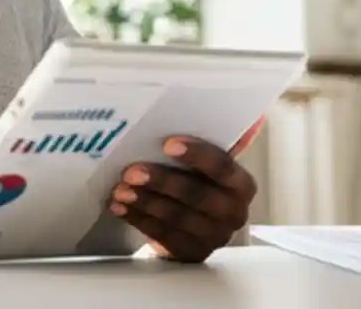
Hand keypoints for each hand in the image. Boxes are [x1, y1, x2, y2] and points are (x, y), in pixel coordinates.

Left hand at [108, 129, 259, 263]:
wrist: (197, 225)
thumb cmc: (198, 182)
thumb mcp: (203, 165)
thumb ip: (197, 145)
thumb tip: (177, 107)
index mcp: (241, 185)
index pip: (224, 167)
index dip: (197, 155)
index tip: (167, 143)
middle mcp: (234, 213)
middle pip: (198, 196)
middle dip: (163, 182)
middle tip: (131, 171)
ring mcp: (215, 237)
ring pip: (178, 218)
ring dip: (145, 202)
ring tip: (120, 190)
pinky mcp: (193, 253)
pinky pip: (163, 236)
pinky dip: (138, 219)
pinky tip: (120, 207)